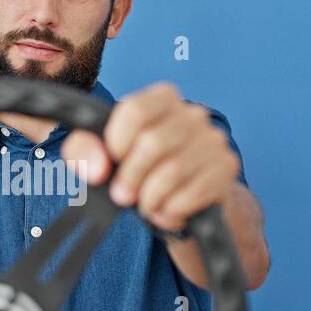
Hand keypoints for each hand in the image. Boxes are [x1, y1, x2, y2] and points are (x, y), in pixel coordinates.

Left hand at [62, 81, 241, 231]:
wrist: (184, 204)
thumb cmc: (139, 173)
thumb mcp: (102, 158)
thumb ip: (83, 151)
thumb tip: (98, 169)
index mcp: (162, 99)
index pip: (135, 110)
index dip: (117, 143)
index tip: (114, 160)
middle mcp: (193, 114)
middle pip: (153, 143)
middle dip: (131, 177)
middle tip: (123, 195)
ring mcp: (214, 140)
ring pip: (173, 171)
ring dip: (150, 198)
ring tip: (147, 204)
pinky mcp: (227, 168)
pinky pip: (193, 192)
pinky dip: (171, 210)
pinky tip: (168, 211)